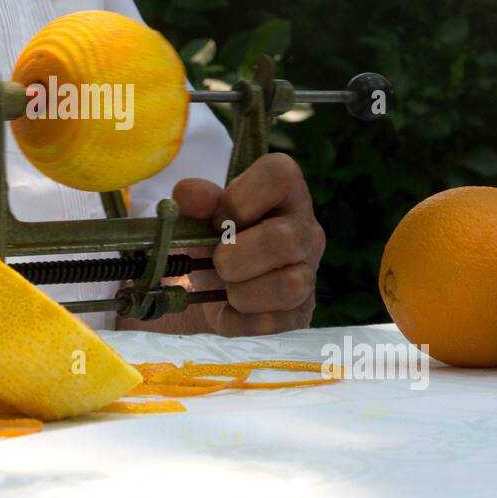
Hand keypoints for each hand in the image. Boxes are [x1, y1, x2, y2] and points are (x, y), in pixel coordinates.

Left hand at [119, 153, 325, 335]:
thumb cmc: (206, 245)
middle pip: (285, 239)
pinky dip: (239, 321)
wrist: (204, 297)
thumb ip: (192, 203)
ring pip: (290, 285)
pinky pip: (275, 323)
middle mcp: (305, 231)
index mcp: (283, 194)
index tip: (218, 219)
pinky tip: (226, 312)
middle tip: (216, 263)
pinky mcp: (299, 315)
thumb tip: (188, 194)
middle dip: (236, 256)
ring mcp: (308, 274)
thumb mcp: (193, 220)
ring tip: (223, 289)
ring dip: (241, 292)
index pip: (281, 174)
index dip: (242, 198)